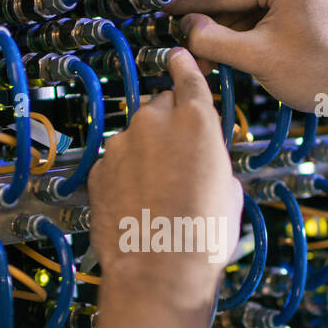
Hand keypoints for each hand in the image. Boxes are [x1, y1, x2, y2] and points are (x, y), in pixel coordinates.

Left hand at [86, 47, 242, 308]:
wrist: (159, 271)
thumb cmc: (204, 236)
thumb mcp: (229, 193)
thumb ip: (214, 163)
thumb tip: (205, 165)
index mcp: (196, 121)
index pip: (188, 76)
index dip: (185, 66)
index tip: (179, 57)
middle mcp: (155, 122)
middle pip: (161, 105)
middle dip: (169, 121)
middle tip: (179, 156)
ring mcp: (121, 145)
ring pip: (136, 136)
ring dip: (145, 152)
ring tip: (157, 191)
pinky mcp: (98, 170)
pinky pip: (115, 161)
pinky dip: (124, 174)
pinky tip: (137, 203)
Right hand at [166, 0, 327, 123]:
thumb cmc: (316, 75)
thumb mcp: (255, 58)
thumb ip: (212, 39)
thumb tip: (185, 25)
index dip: (193, 8)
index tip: (165, 10)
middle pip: (242, 0)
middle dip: (217, 29)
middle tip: (191, 53)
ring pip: (255, 7)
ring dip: (234, 33)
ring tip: (212, 60)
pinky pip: (272, 9)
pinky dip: (254, 30)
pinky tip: (237, 50)